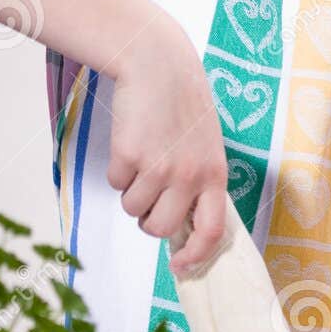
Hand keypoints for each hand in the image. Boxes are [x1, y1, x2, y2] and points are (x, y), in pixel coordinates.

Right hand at [107, 14, 228, 275]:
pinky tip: (130, 144)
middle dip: (148, 221)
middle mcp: (190, 177)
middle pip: (160, 229)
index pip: (212, 231)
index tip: (179, 266)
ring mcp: (159, 168)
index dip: (195, 256)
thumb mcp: (205, 146)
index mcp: (215, 175)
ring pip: (133, 210)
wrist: (159, 65)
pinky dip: (117, 172)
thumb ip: (198, 182)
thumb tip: (181, 227)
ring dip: (131, 193)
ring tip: (141, 160)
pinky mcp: (130, 157)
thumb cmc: (183, 107)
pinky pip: (115, 185)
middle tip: (147, 197)